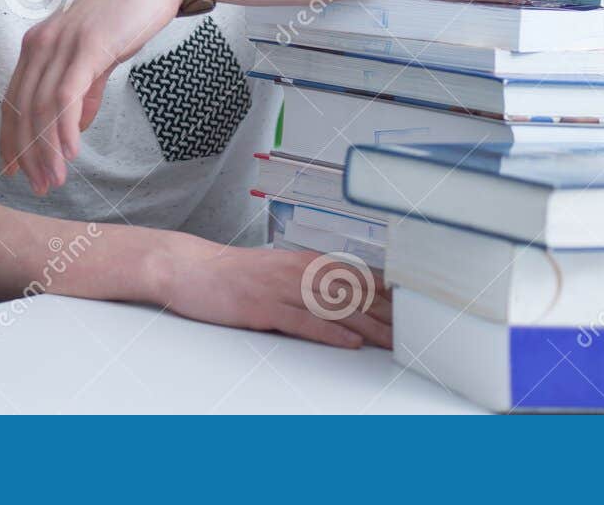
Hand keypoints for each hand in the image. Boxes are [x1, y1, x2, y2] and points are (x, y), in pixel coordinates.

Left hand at [0, 0, 182, 193]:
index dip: (11, 138)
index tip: (15, 171)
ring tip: (55, 179)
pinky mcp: (88, 45)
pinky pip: (67, 95)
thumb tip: (78, 124)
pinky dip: (65, 128)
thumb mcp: (99, 56)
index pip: (13, 100)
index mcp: (38, 45)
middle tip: (40, 187)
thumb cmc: (128, 16)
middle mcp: (40, 43)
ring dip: (46, 149)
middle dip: (27, 153)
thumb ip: (85, 89)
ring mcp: (62, 42)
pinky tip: (71, 153)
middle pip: (21, 108)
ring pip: (41, 106)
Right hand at [155, 239, 392, 348]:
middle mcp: (298, 272)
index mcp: (304, 262)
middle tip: (414, 330)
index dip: (387, 294)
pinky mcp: (264, 308)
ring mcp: (281, 289)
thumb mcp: (278, 271)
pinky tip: (350, 342)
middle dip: (386, 313)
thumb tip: (344, 295)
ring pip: (335, 309)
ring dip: (369, 326)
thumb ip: (310, 281)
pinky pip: (304, 322)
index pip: (357, 277)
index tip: (412, 308)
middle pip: (353, 294)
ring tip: (395, 341)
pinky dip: (330, 333)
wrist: (189, 269)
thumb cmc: (234, 274)